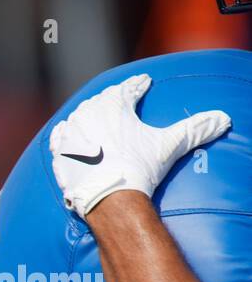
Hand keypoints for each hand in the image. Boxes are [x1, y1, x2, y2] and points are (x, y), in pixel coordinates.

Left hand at [50, 73, 230, 217]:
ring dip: (88, 113)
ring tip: (96, 113)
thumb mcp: (169, 145)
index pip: (128, 89)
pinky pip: (59, 137)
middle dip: (113, 97)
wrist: (109, 199)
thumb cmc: (139, 168)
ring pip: (79, 116)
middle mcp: (87, 115)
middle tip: (120, 96)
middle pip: (102, 100)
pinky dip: (65, 133)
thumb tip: (223, 119)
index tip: (143, 82)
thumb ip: (195, 129)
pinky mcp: (59, 154)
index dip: (138, 85)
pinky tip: (67, 131)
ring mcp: (71, 134)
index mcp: (113, 105)